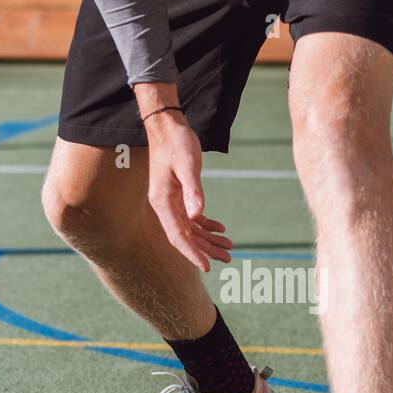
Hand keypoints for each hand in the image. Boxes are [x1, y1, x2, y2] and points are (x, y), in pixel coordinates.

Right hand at [136, 88, 231, 272]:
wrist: (168, 126)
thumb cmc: (177, 143)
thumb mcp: (188, 165)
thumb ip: (193, 191)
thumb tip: (197, 216)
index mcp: (163, 203)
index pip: (179, 236)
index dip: (193, 253)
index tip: (208, 266)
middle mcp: (164, 206)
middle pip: (186, 236)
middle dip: (206, 249)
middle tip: (229, 258)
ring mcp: (170, 201)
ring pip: (191, 228)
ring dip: (209, 239)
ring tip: (229, 247)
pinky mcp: (177, 195)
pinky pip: (191, 217)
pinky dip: (206, 224)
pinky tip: (221, 228)